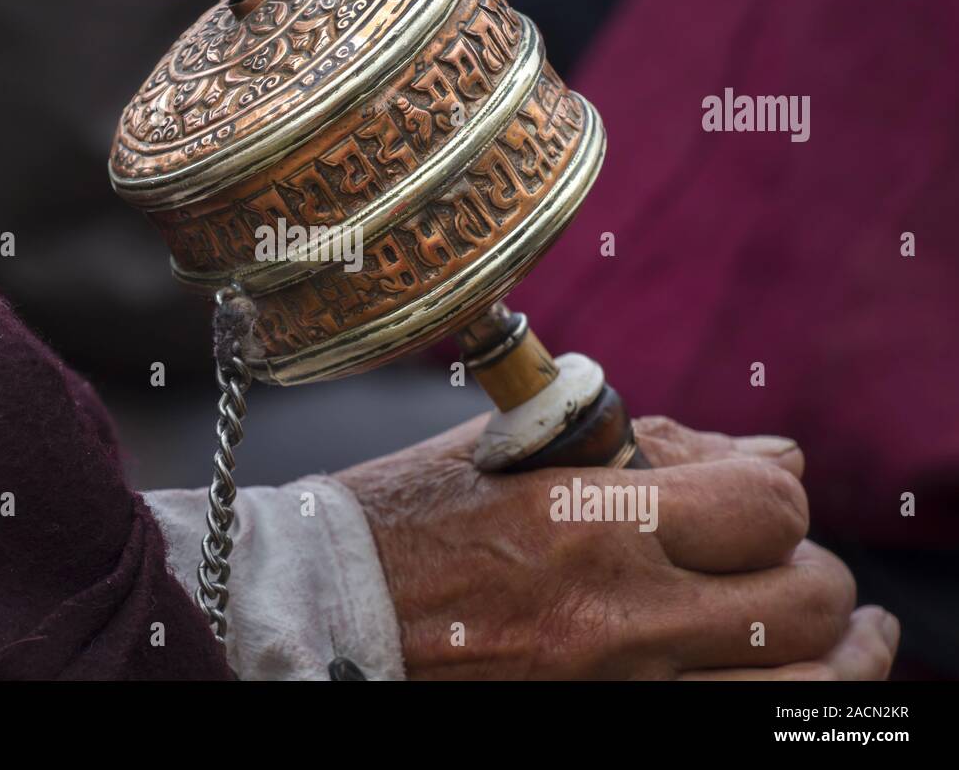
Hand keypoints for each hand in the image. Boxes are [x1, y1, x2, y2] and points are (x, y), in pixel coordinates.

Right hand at [335, 414, 898, 678]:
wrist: (327, 611)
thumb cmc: (414, 516)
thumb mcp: (520, 451)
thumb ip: (658, 444)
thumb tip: (781, 458)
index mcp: (588, 516)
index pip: (767, 507)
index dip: (779, 500)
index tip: (756, 503)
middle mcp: (614, 612)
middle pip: (800, 601)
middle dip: (810, 575)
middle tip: (781, 567)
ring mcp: (612, 687)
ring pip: (794, 690)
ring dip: (833, 656)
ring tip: (843, 636)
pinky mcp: (599, 725)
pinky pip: (733, 727)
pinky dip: (777, 700)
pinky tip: (782, 681)